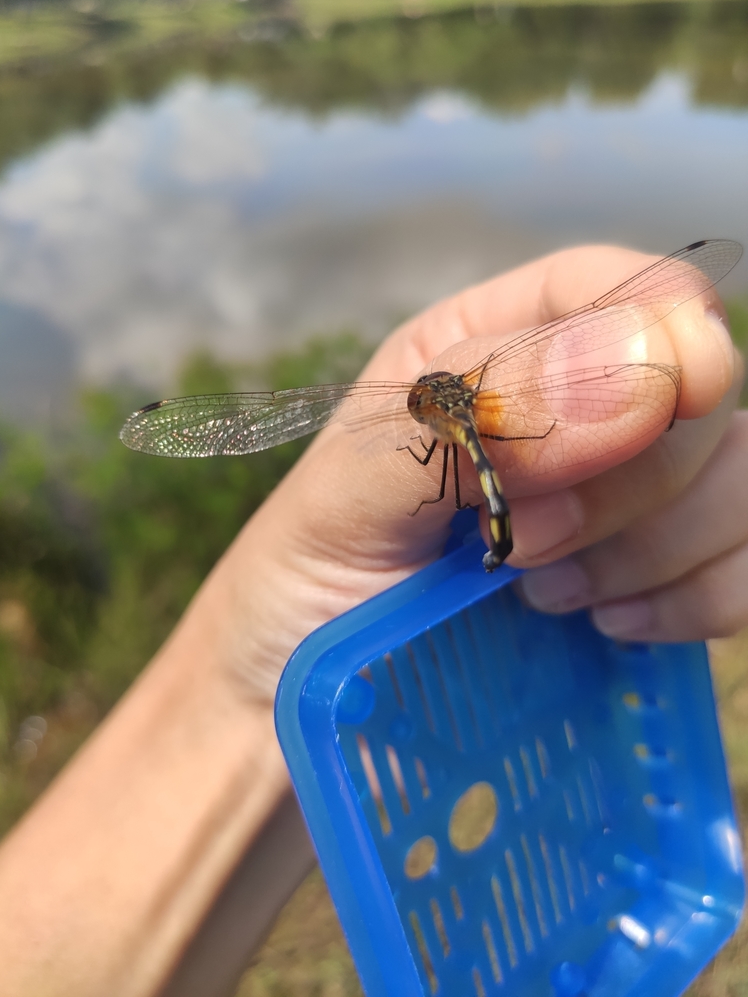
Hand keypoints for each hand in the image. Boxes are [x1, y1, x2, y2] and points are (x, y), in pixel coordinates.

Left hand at [208, 243, 738, 697]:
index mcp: (480, 353)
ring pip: (738, 470)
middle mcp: (563, 412)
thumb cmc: (305, 592)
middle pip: (690, 386)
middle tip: (525, 549)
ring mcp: (619, 500)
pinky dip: (704, 597)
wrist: (300, 714)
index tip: (678, 388)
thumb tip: (643, 363)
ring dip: (665, 542)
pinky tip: (612, 626)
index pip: (609, 288)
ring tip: (549, 597)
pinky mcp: (653, 584)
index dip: (658, 321)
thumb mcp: (351, 498)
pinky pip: (747, 564)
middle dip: (626, 478)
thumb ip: (478, 424)